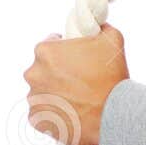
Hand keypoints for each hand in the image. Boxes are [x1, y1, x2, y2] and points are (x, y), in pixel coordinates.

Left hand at [22, 23, 128, 144]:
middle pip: (43, 68)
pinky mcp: (37, 119)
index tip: (78, 58)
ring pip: (42, 90)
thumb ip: (99, 28)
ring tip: (77, 98)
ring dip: (55, 92)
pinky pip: (43, 111)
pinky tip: (71, 111)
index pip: (50, 44)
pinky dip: (54, 111)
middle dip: (58, 72)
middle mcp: (33, 73)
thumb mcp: (112, 39)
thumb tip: (96, 25)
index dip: (66, 49)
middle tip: (80, 80)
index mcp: (44, 51)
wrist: (113, 116)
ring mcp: (33, 98)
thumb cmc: (111, 77)